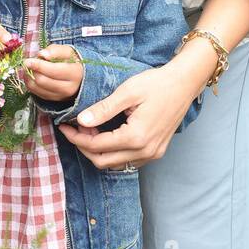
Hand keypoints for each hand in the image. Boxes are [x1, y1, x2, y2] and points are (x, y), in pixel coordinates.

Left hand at [22, 43, 82, 101]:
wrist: (79, 76)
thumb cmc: (71, 61)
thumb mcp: (67, 51)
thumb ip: (55, 50)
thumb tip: (42, 55)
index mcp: (75, 73)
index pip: (54, 71)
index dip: (39, 65)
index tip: (28, 60)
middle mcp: (69, 88)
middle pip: (43, 81)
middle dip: (32, 70)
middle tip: (28, 63)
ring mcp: (61, 96)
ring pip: (37, 88)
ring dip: (29, 77)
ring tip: (30, 68)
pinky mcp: (54, 100)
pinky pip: (36, 93)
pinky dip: (31, 84)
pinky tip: (32, 76)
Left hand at [58, 58, 200, 168]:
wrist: (184, 83)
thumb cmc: (156, 83)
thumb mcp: (127, 92)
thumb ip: (103, 109)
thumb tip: (81, 121)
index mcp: (136, 137)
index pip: (96, 145)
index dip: (76, 137)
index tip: (64, 126)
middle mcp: (145, 151)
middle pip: (103, 161)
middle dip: (84, 147)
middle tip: (74, 129)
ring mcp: (152, 154)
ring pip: (115, 164)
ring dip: (98, 151)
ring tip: (90, 130)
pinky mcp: (156, 152)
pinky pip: (128, 161)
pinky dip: (113, 153)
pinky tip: (107, 134)